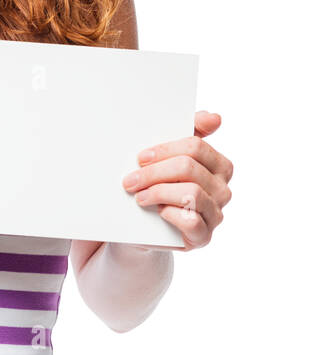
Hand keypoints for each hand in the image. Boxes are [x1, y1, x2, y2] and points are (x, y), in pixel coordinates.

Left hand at [121, 110, 232, 251]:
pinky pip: (191, 221)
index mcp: (219, 166)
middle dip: (155, 172)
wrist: (145, 228)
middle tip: (130, 179)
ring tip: (139, 195)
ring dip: (158, 192)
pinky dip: (170, 214)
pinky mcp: (203, 236)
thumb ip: (190, 134)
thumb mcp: (168, 159)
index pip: (196, 147)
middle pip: (189, 168)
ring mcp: (216, 214)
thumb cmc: (159, 187)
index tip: (141, 157)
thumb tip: (214, 117)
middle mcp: (223, 189)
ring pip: (191, 193)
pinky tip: (156, 211)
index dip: (165, 150)